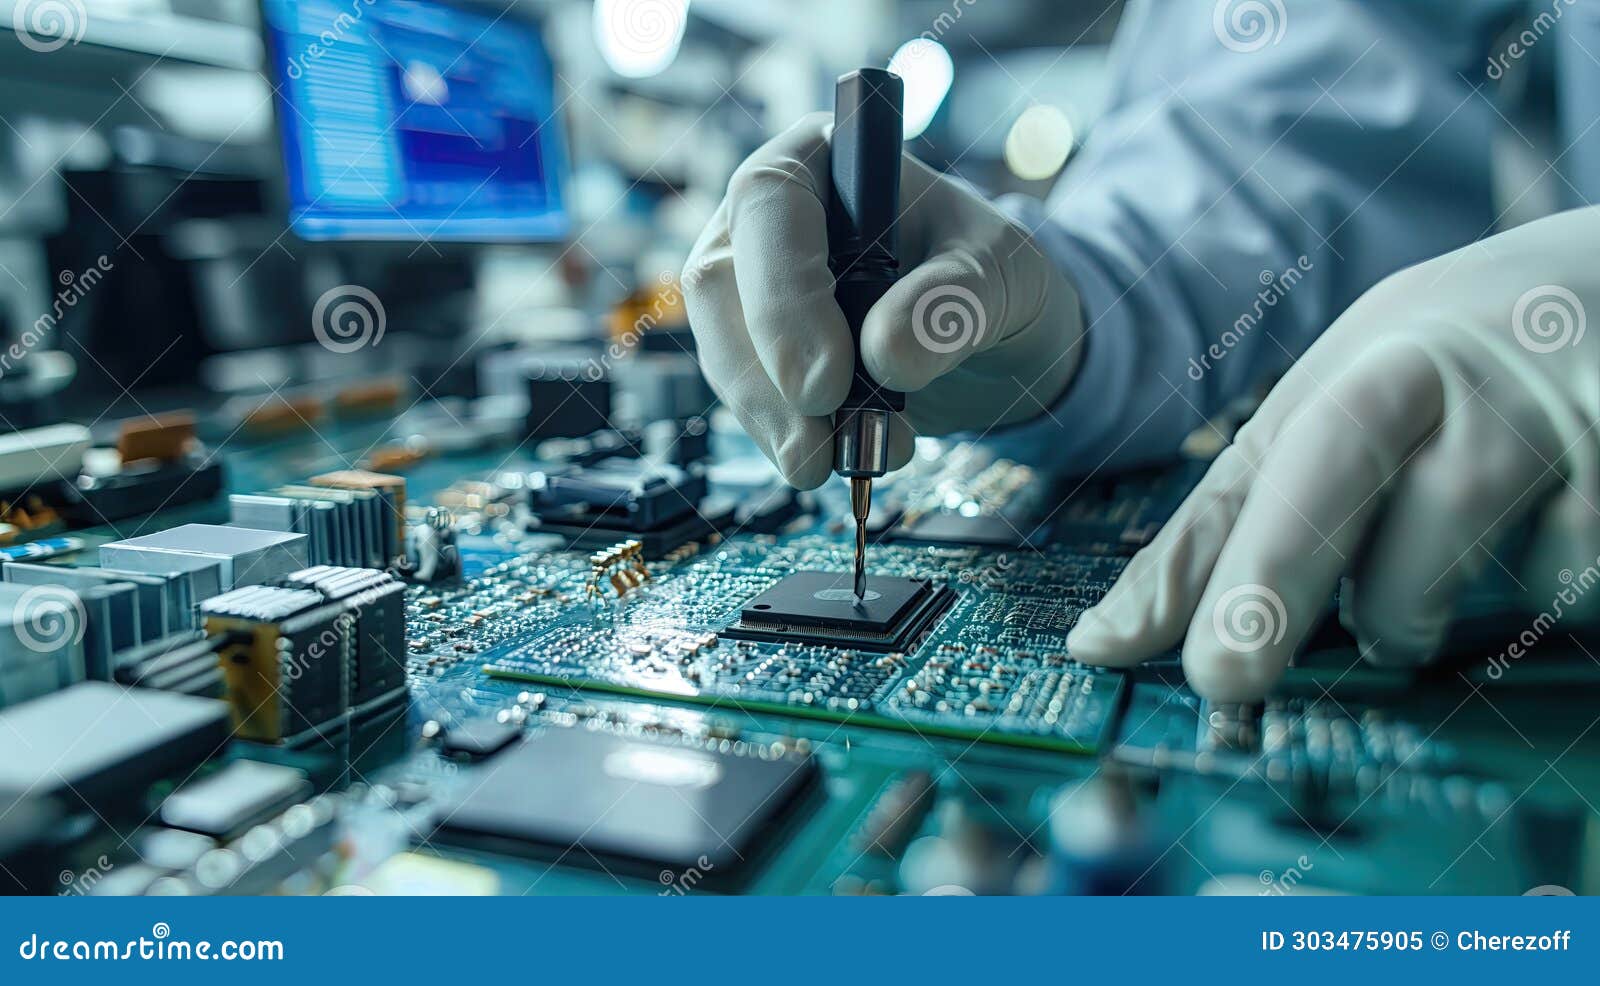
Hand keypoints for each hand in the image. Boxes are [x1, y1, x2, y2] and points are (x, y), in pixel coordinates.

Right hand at [682, 113, 1083, 488]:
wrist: (993, 335)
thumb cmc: (992, 273)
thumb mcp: (1004, 272)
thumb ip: (955, 301)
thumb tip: (887, 354)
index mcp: (825, 159)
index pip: (770, 202)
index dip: (784, 292)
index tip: (826, 381)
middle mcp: (769, 217)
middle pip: (721, 283)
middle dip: (766, 377)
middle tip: (821, 446)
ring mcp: (750, 285)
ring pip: (722, 350)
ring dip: (776, 421)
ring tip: (856, 456)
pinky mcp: (752, 350)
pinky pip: (744, 396)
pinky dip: (784, 438)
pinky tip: (840, 455)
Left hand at [1067, 207, 1599, 701]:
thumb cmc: (1471, 370)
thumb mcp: (1357, 405)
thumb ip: (1254, 510)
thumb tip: (1126, 631)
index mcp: (1354, 362)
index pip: (1248, 471)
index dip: (1180, 566)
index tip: (1104, 645)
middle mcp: (1437, 368)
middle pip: (1331, 463)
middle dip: (1270, 573)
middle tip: (1224, 673)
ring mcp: (1538, 406)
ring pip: (1446, 546)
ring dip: (1408, 613)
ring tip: (1402, 613)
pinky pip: (1564, 571)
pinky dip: (1542, 590)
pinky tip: (1542, 546)